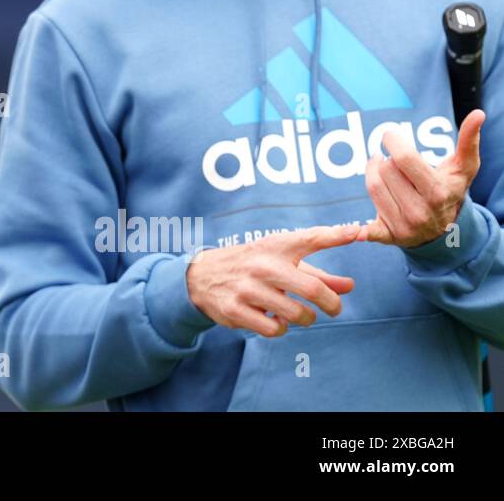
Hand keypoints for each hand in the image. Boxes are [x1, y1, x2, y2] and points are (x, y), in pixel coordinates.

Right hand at [185, 224, 361, 337]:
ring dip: (306, 318)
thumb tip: (349, 286)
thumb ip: (318, 275)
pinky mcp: (236, 310)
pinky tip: (274, 319)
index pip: (310, 238)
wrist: (202, 275)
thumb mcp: (281, 262)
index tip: (359, 231)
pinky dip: (281, 328)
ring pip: (297, 314)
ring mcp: (248, 288)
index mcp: (276, 247)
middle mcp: (262, 265)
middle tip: (334, 308)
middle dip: (332, 304)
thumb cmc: (253, 266)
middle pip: (312, 289)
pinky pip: (275, 329)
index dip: (336, 235)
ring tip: (300, 314)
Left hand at [360, 109, 484, 247]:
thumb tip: (478, 113)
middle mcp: (420, 211)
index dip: (393, 142)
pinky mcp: (389, 236)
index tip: (389, 135)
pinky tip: (356, 230)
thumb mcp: (463, 168)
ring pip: (373, 187)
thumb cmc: (451, 189)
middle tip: (391, 157)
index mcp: (437, 192)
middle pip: (386, 170)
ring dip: (372, 171)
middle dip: (387, 159)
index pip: (403, 158)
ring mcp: (404, 226)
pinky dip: (359, 231)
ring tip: (379, 165)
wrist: (446, 230)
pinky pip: (369, 231)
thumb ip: (468, 141)